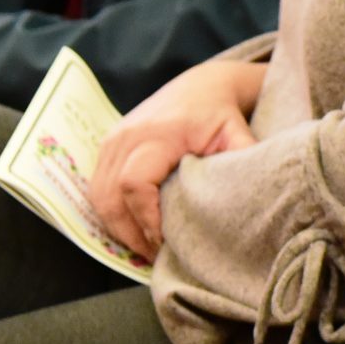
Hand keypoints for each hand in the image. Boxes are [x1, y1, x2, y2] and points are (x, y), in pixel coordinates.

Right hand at [89, 59, 262, 258]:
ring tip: (142, 248)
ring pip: (98, 194)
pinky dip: (110, 212)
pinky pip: (97, 186)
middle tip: (152, 256)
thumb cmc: (222, 115)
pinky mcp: (107, 145)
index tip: (163, 243)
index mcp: (159, 134)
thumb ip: (242, 163)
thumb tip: (248, 200)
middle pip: (109, 195)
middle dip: (127, 232)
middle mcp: (128, 135)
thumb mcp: (238, 136)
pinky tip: (131, 228)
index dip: (144, 219)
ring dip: (116, 226)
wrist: (201, 86)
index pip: (134, 184)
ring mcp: (112, 139)